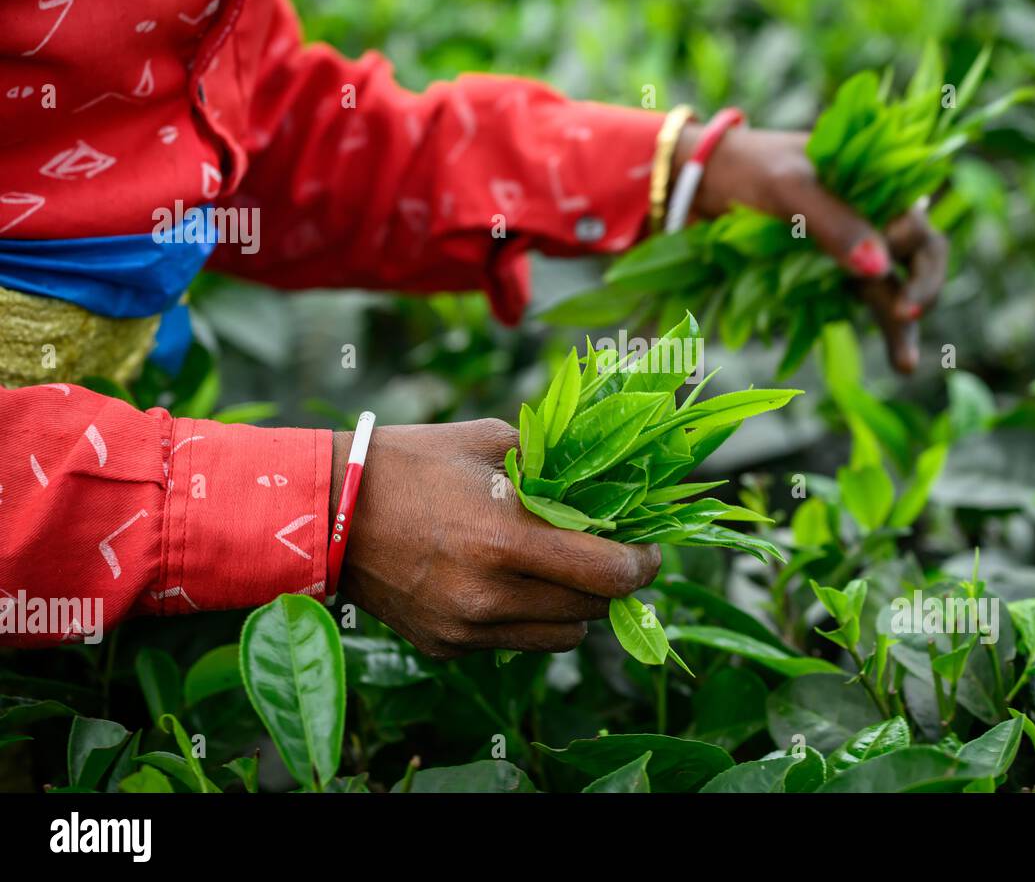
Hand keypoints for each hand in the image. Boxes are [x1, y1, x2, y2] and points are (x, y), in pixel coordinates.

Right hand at [331, 420, 660, 657]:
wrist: (328, 512)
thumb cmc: (413, 464)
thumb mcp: (490, 442)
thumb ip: (555, 463)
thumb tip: (612, 476)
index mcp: (506, 538)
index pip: (610, 574)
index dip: (644, 564)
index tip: (650, 549)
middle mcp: (490, 594)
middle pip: (594, 609)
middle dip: (615, 583)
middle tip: (614, 555)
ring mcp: (467, 627)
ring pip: (564, 636)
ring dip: (578, 606)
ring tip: (566, 572)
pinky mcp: (446, 646)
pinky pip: (519, 643)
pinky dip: (532, 618)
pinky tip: (515, 584)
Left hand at [676, 124, 948, 373]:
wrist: (700, 180)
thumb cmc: (749, 169)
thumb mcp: (790, 188)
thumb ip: (833, 223)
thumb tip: (880, 268)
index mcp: (876, 186)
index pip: (916, 228)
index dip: (913, 255)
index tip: (884, 269)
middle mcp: (870, 219)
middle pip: (913, 263)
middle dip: (920, 296)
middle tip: (909, 319)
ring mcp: (847, 251)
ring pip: (886, 290)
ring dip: (898, 327)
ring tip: (905, 366)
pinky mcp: (823, 276)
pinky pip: (853, 303)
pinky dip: (866, 326)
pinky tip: (883, 355)